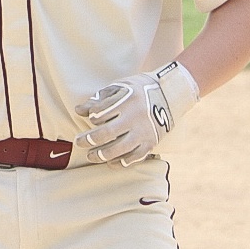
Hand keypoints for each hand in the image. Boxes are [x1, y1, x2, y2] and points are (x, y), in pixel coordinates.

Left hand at [73, 61, 199, 166]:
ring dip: (101, 155)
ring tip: (91, 156)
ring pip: (119, 149)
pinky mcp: (150, 142)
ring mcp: (143, 132)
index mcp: (126, 100)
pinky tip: (110, 162)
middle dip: (89, 139)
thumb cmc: (140, 89)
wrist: (170, 95)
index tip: (91, 117)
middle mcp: (135, 117)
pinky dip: (121, 162)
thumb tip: (79, 110)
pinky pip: (134, 157)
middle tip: (79, 142)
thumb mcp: (121, 87)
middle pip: (107, 133)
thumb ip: (100, 98)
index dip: (92, 116)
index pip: (101, 113)